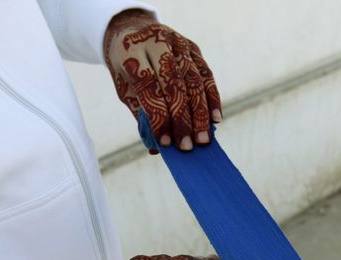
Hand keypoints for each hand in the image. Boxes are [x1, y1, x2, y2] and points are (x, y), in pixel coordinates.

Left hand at [104, 9, 222, 152]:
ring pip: (195, 81)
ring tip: (202, 139)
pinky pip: (207, 76)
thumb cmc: (127, 67)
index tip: (165, 142)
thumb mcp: (124, 88)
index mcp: (133, 51)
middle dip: (182, 119)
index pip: (150, 87)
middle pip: (175, 84)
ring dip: (201, 114)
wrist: (132, 31)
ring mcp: (179, 44)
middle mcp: (158, 43)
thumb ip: (140, 114)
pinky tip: (216, 119)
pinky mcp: (194, 48)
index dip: (159, 117)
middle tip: (187, 146)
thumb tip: (156, 147)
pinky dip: (213, 99)